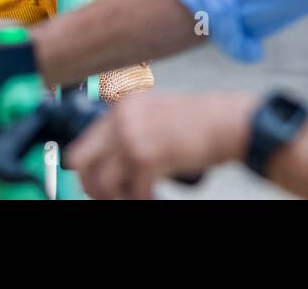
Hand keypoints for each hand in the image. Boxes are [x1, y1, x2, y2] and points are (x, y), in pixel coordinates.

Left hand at [65, 92, 256, 198]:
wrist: (228, 122)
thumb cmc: (199, 123)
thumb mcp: (155, 116)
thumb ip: (129, 132)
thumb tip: (107, 165)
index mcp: (122, 107)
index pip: (84, 142)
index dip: (88, 170)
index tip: (99, 185)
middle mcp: (121, 118)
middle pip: (80, 161)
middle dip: (91, 185)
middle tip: (110, 197)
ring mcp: (131, 136)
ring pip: (101, 183)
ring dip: (117, 198)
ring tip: (136, 198)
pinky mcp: (146, 157)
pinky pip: (132, 193)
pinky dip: (142, 201)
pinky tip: (155, 198)